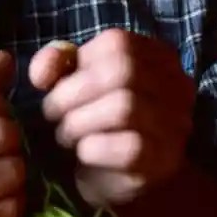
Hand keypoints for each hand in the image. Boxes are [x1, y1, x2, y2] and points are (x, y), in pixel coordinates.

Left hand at [29, 30, 195, 208]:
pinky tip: (84, 152)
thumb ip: (56, 62)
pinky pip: (130, 148)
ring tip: (67, 135)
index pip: (118, 43)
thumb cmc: (92, 115)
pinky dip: (94, 148)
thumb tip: (41, 73)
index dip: (76, 63)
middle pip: (122, 71)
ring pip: (124, 108)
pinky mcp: (165, 161)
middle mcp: (175, 84)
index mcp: (155, 54)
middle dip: (72, 93)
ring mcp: (175, 123)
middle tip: (53, 114)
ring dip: (79, 122)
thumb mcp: (71, 78)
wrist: (112, 173)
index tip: (53, 86)